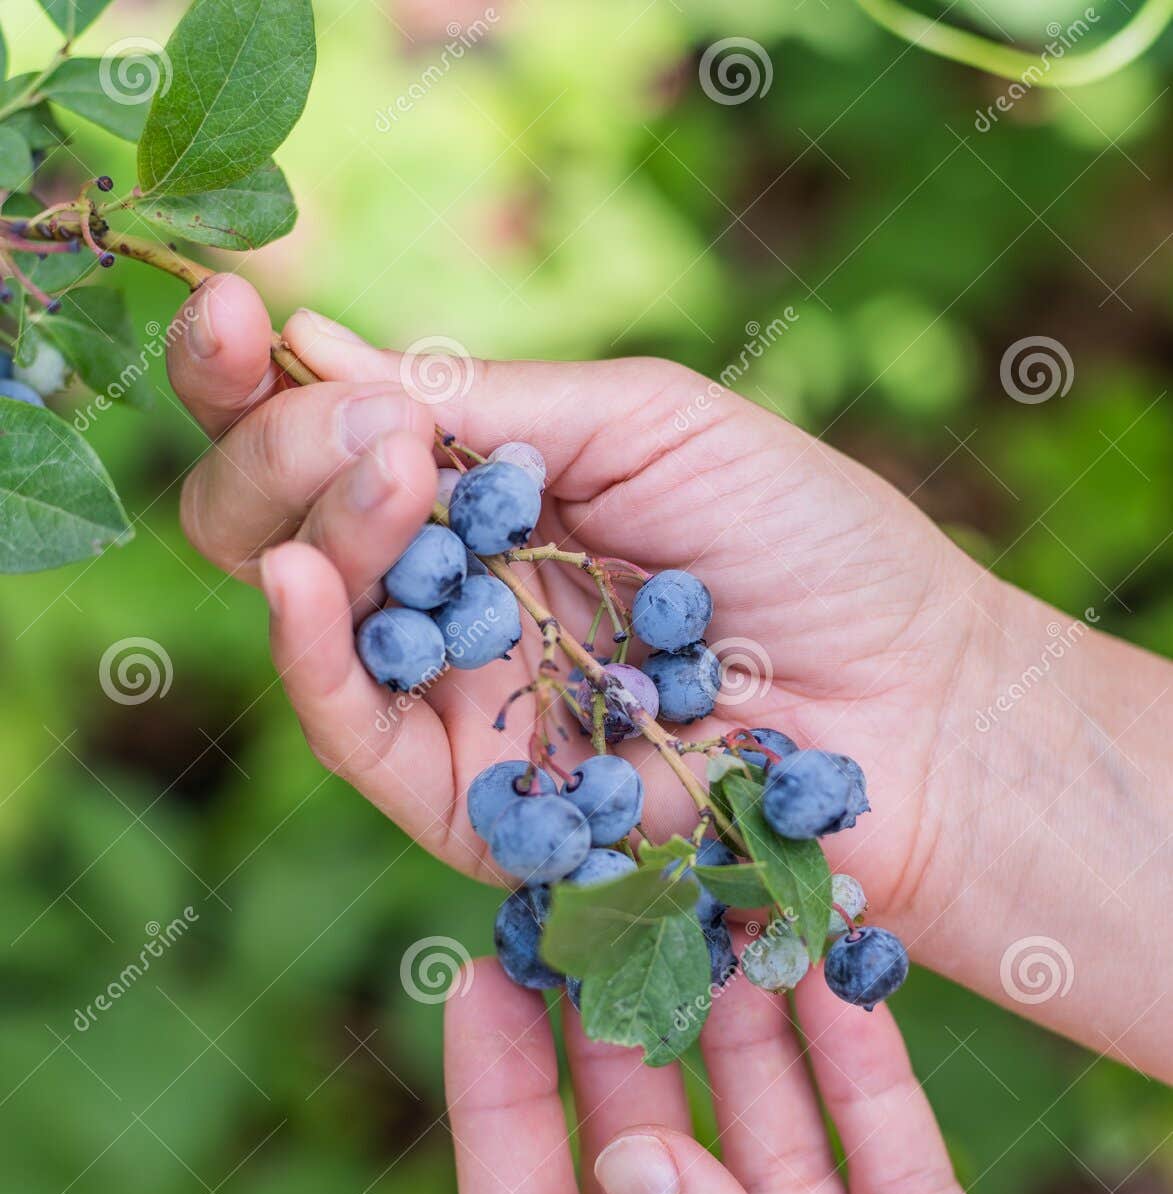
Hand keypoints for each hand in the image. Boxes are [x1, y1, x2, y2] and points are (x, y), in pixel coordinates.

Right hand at [167, 278, 1172, 1074]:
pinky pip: (355, 736)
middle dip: (280, 453)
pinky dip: (311, 657)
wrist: (911, 703)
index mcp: (481, 490)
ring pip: (305, 618)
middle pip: (277, 522)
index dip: (249, 372)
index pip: (322, 430)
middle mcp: (446, 590)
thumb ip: (486, 403)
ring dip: (314, 531)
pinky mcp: (471, 802)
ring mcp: (451, 698)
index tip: (232, 312)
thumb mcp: (650, 423)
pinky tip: (310, 582)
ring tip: (390, 482)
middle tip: (374, 434)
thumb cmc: (809, 547)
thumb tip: (313, 349)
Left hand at [443, 959, 1172, 1193]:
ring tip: (724, 921)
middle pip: (649, 1184)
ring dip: (749, 1044)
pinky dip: (867, 1087)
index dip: (500, 1112)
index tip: (487, 983)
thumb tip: (629, 1157)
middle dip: (626, 1051)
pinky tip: (838, 992)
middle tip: (610, 920)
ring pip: (775, 1162)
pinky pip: (894, 1181)